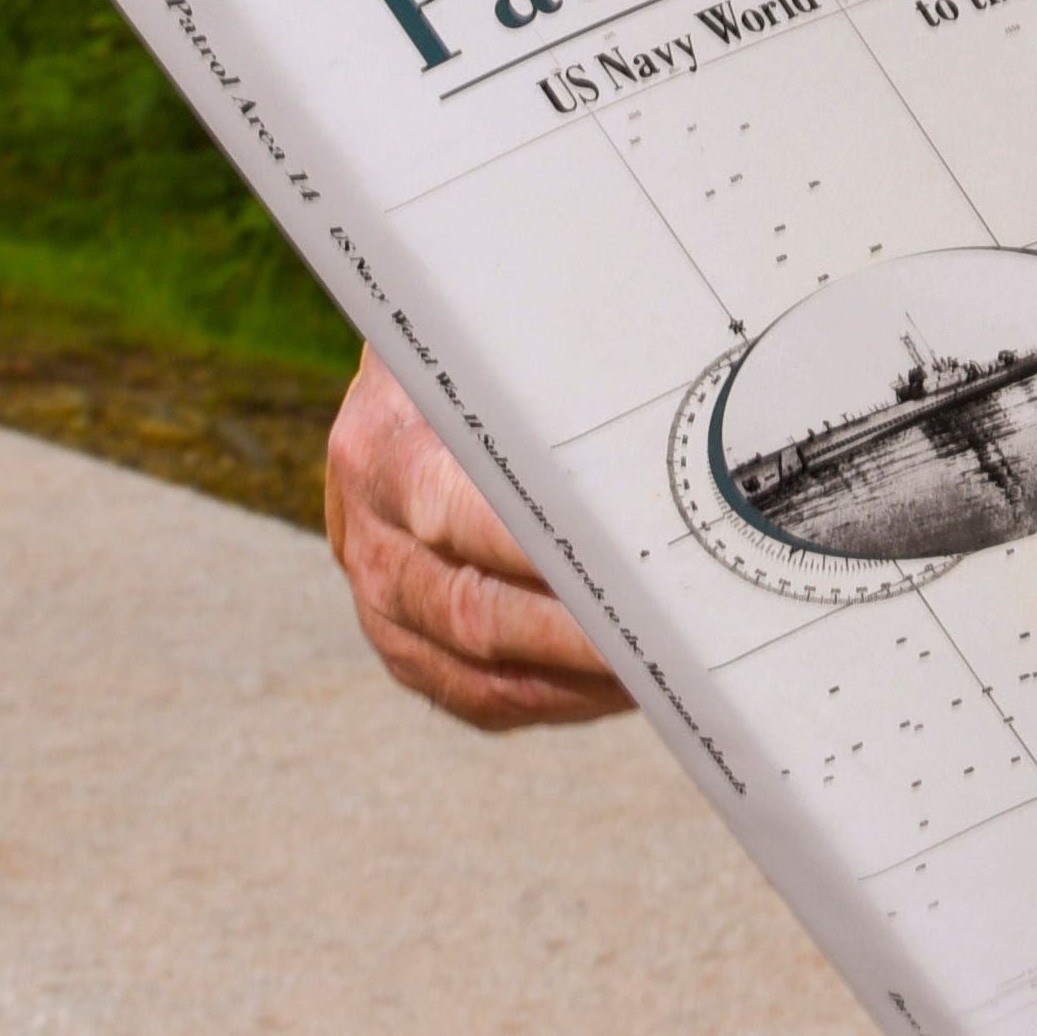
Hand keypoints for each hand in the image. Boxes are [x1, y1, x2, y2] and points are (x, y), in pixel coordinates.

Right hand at [325, 352, 631, 729]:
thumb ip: (551, 359)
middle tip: (668, 642)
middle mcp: (369, 535)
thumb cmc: (480, 354)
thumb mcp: (499, 337)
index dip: (545, 550)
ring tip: (663, 674)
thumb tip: (652, 377)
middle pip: (473, 610)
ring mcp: (381, 600)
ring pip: (479, 670)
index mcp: (384, 449)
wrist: (412, 381)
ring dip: (577, 680)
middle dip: (579, 636)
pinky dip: (557, 698)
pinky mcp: (406, 646)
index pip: (460, 511)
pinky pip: (480, 696)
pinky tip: (622, 685)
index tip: (629, 564)